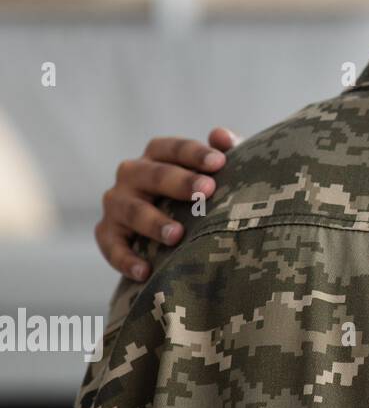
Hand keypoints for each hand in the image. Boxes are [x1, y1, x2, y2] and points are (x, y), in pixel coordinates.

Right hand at [94, 128, 239, 281]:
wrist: (169, 228)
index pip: (173, 148)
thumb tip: (221, 136)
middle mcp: (131, 174)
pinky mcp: (107, 232)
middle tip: (207, 190)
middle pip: (152, 175)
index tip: (220, 162)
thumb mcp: (211, 171)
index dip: (195, 153)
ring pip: (131, 210)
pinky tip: (146, 271)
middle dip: (180, 182)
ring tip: (177, 235)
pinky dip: (126, 259)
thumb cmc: (198, 192)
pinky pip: (111, 246)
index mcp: (157, 155)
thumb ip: (222, 151)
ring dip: (153, 222)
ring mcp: (116, 204)